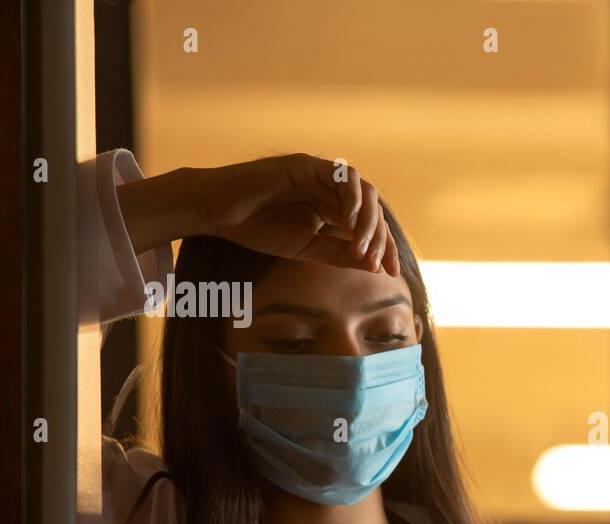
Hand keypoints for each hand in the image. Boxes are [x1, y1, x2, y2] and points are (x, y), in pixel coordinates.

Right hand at [117, 153, 400, 276]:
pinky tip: (347, 222)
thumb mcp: (308, 249)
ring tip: (361, 248)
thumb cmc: (257, 229)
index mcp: (333, 208)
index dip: (385, 247)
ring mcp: (321, 174)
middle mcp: (331, 189)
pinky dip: (351, 198)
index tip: (391, 273)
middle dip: (381, 238)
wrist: (218, 213)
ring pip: (364, 192)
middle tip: (378, 264)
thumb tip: (376, 266)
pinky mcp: (307, 164)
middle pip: (373, 209)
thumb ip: (340, 254)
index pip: (370, 225)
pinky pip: (342, 176)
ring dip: (368, 221)